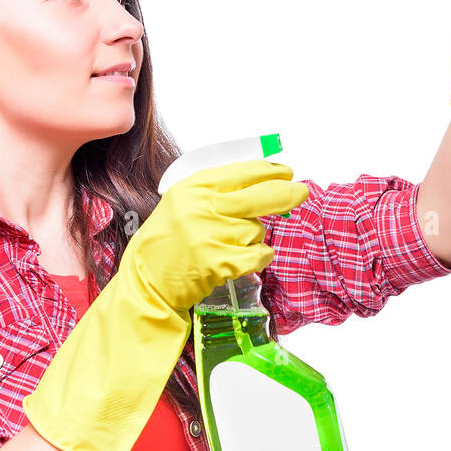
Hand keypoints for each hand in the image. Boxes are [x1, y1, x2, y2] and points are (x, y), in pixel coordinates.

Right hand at [120, 158, 310, 312]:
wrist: (148, 279)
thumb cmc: (168, 239)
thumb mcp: (184, 201)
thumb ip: (218, 188)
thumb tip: (262, 177)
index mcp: (192, 188)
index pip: (241, 172)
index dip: (269, 171)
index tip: (285, 172)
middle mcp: (202, 209)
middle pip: (258, 196)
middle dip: (286, 193)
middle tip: (301, 191)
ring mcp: (211, 237)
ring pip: (257, 228)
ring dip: (255, 235)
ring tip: (230, 241)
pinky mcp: (220, 263)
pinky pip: (259, 254)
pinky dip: (260, 255)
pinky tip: (245, 256)